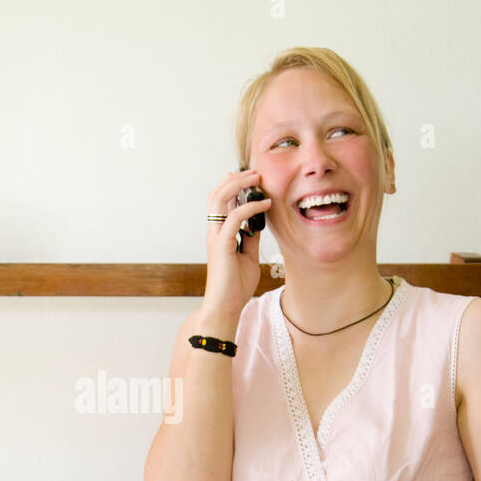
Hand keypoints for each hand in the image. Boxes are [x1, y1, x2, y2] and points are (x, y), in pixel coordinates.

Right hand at [203, 169, 272, 318]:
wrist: (226, 307)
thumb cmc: (235, 286)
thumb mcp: (249, 255)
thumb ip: (251, 237)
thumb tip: (259, 222)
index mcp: (219, 233)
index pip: (221, 200)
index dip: (234, 185)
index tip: (253, 178)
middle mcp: (214, 232)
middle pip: (216, 193)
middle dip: (235, 178)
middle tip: (256, 172)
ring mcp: (216, 237)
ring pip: (219, 199)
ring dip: (239, 184)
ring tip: (257, 179)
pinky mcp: (222, 245)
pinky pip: (234, 218)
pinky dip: (251, 207)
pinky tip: (265, 204)